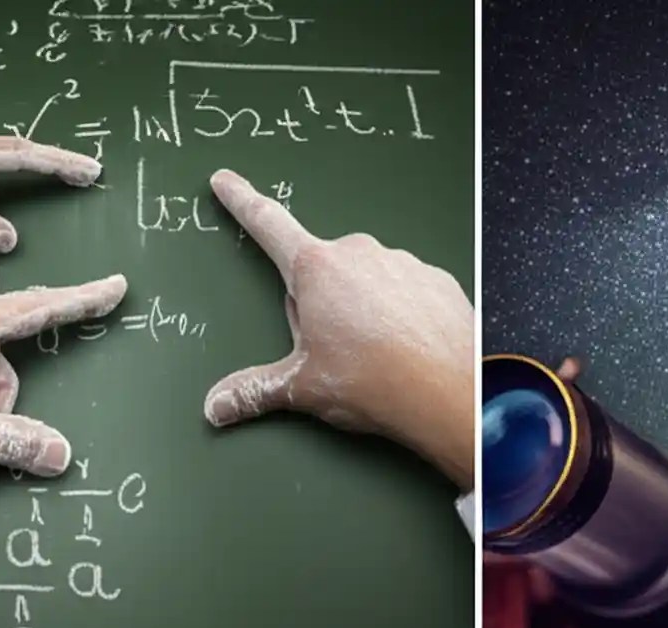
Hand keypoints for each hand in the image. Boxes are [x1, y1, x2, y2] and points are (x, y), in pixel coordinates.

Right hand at [201, 170, 474, 491]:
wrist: (450, 393)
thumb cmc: (376, 382)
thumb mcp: (303, 386)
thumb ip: (255, 390)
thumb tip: (217, 405)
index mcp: (316, 270)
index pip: (267, 224)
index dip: (242, 201)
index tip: (227, 182)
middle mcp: (359, 253)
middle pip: (320, 271)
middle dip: (318, 303)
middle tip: (333, 349)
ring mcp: (402, 262)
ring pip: (365, 280)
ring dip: (361, 307)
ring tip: (374, 354)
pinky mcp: (436, 279)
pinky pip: (405, 289)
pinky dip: (400, 312)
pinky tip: (405, 346)